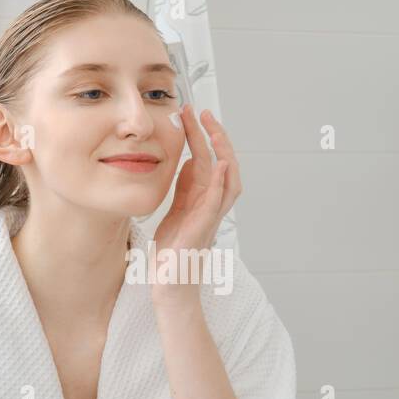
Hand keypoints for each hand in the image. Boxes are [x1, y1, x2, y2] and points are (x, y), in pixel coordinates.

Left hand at [150, 104, 241, 306]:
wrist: (170, 285)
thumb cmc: (175, 252)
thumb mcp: (176, 211)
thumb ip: (185, 189)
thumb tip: (190, 161)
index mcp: (203, 199)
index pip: (209, 160)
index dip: (204, 136)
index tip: (192, 114)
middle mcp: (211, 206)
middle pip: (224, 164)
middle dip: (216, 136)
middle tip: (203, 112)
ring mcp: (210, 218)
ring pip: (228, 180)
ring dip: (223, 152)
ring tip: (214, 129)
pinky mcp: (202, 230)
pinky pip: (216, 204)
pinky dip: (222, 183)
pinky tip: (222, 165)